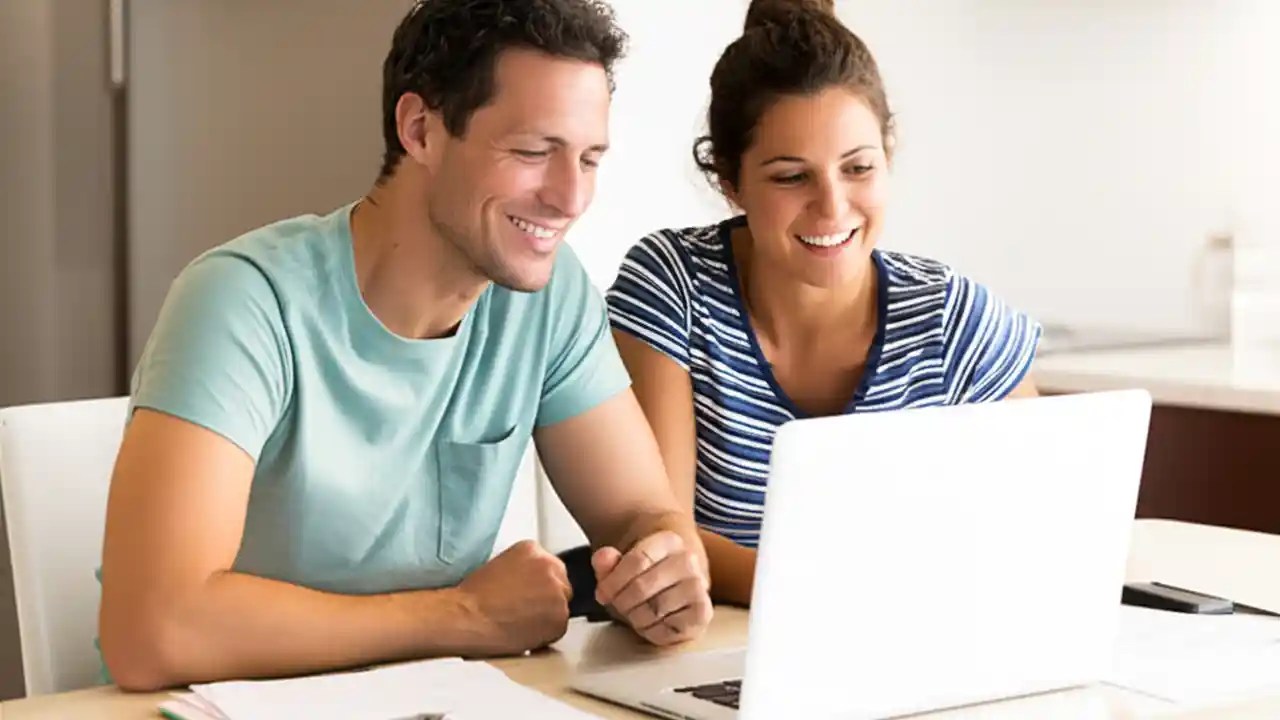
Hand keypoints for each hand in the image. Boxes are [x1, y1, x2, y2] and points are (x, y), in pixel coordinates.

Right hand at [455, 540, 572, 655]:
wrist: (467, 617)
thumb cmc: (474, 598)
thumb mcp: (501, 565)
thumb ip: (525, 569)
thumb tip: (534, 583)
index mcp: (533, 550)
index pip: (551, 567)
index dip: (539, 585)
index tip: (529, 594)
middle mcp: (550, 566)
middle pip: (561, 584)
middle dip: (548, 598)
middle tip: (525, 609)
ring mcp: (558, 592)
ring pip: (562, 606)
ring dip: (548, 615)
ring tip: (521, 621)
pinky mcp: (559, 618)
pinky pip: (559, 627)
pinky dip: (546, 633)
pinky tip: (525, 631)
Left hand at [592, 531, 712, 645]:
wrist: (676, 577)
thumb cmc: (647, 571)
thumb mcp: (623, 560)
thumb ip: (607, 560)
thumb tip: (603, 557)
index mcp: (669, 540)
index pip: (637, 560)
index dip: (613, 581)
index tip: (603, 592)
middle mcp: (689, 560)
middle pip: (642, 587)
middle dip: (622, 601)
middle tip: (618, 604)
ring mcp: (698, 587)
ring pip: (653, 610)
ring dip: (635, 617)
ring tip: (635, 611)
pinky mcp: (702, 613)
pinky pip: (667, 630)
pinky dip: (651, 631)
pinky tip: (651, 621)